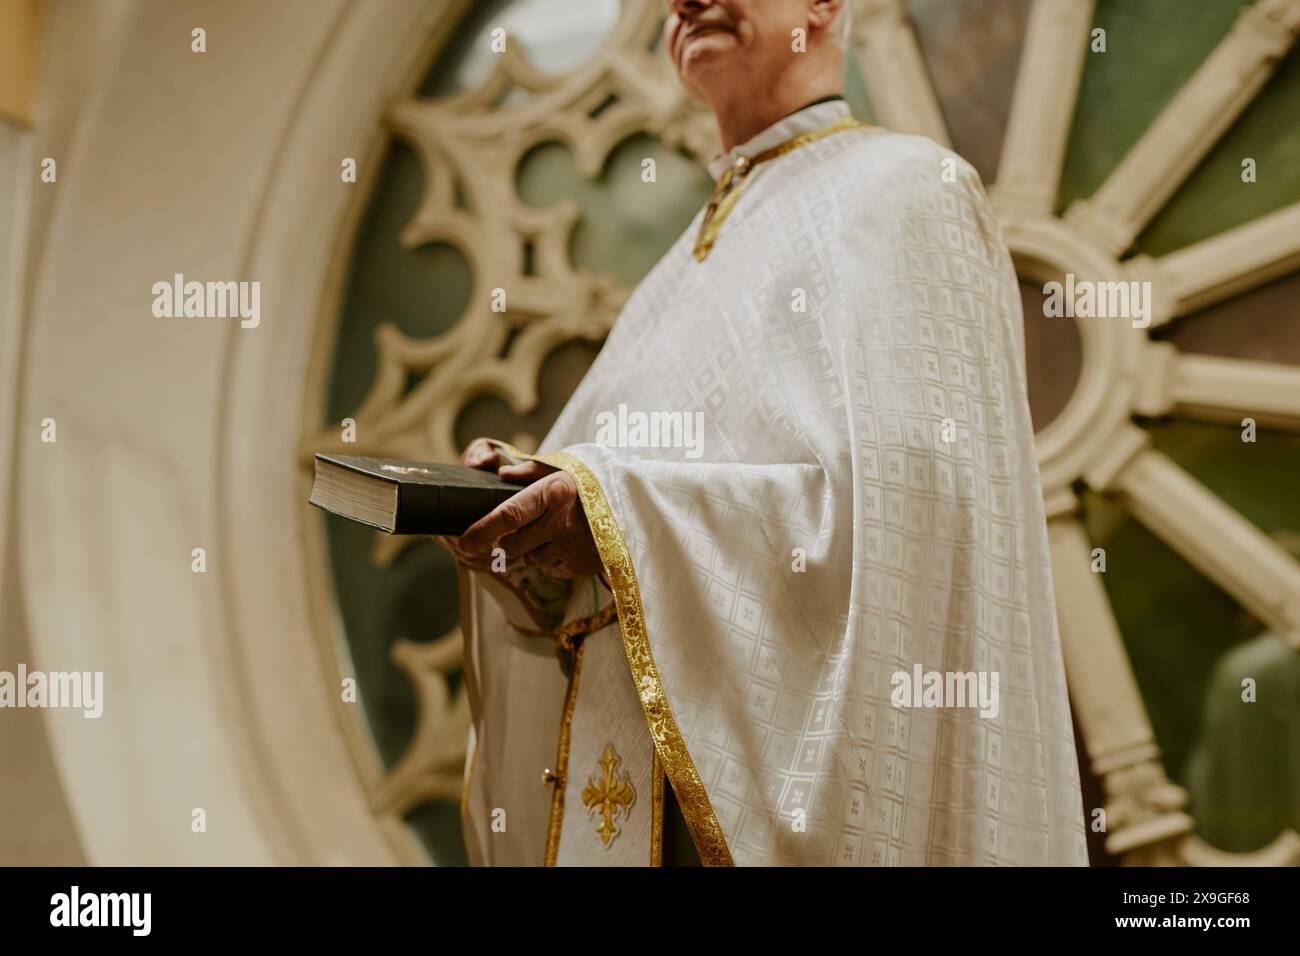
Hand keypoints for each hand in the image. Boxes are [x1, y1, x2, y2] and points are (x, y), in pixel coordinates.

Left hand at [435, 438, 601, 578]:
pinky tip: (568, 543)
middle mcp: (561, 522)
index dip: (482, 530)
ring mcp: (571, 547)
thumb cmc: (592, 483)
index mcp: (553, 493)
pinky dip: (553, 558)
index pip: (508, 515)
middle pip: (512, 545)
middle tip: (520, 530)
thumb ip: (530, 469)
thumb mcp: (564, 467)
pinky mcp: (581, 566)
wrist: (634, 506)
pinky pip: (551, 568)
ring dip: (533, 550)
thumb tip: (501, 473)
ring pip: (531, 559)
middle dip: (506, 543)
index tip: (464, 541)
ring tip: (555, 531)